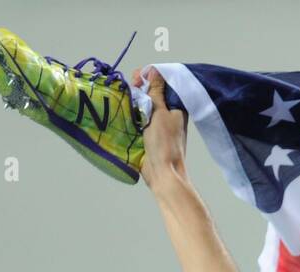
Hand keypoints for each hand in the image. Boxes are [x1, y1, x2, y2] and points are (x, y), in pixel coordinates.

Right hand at [131, 67, 189, 191]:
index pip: (163, 84)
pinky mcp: (148, 132)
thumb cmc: (165, 143)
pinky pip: (138, 116)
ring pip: (144, 104)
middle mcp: (169, 114)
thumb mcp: (160, 113)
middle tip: (131, 87)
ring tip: (125, 95)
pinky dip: (131, 111)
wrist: (163, 171)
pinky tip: (122, 106)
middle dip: (140, 87)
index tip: (138, 78)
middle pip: (152, 93)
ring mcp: (158, 123)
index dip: (150, 77)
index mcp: (177, 107)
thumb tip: (155, 71)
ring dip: (134, 99)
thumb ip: (156, 92)